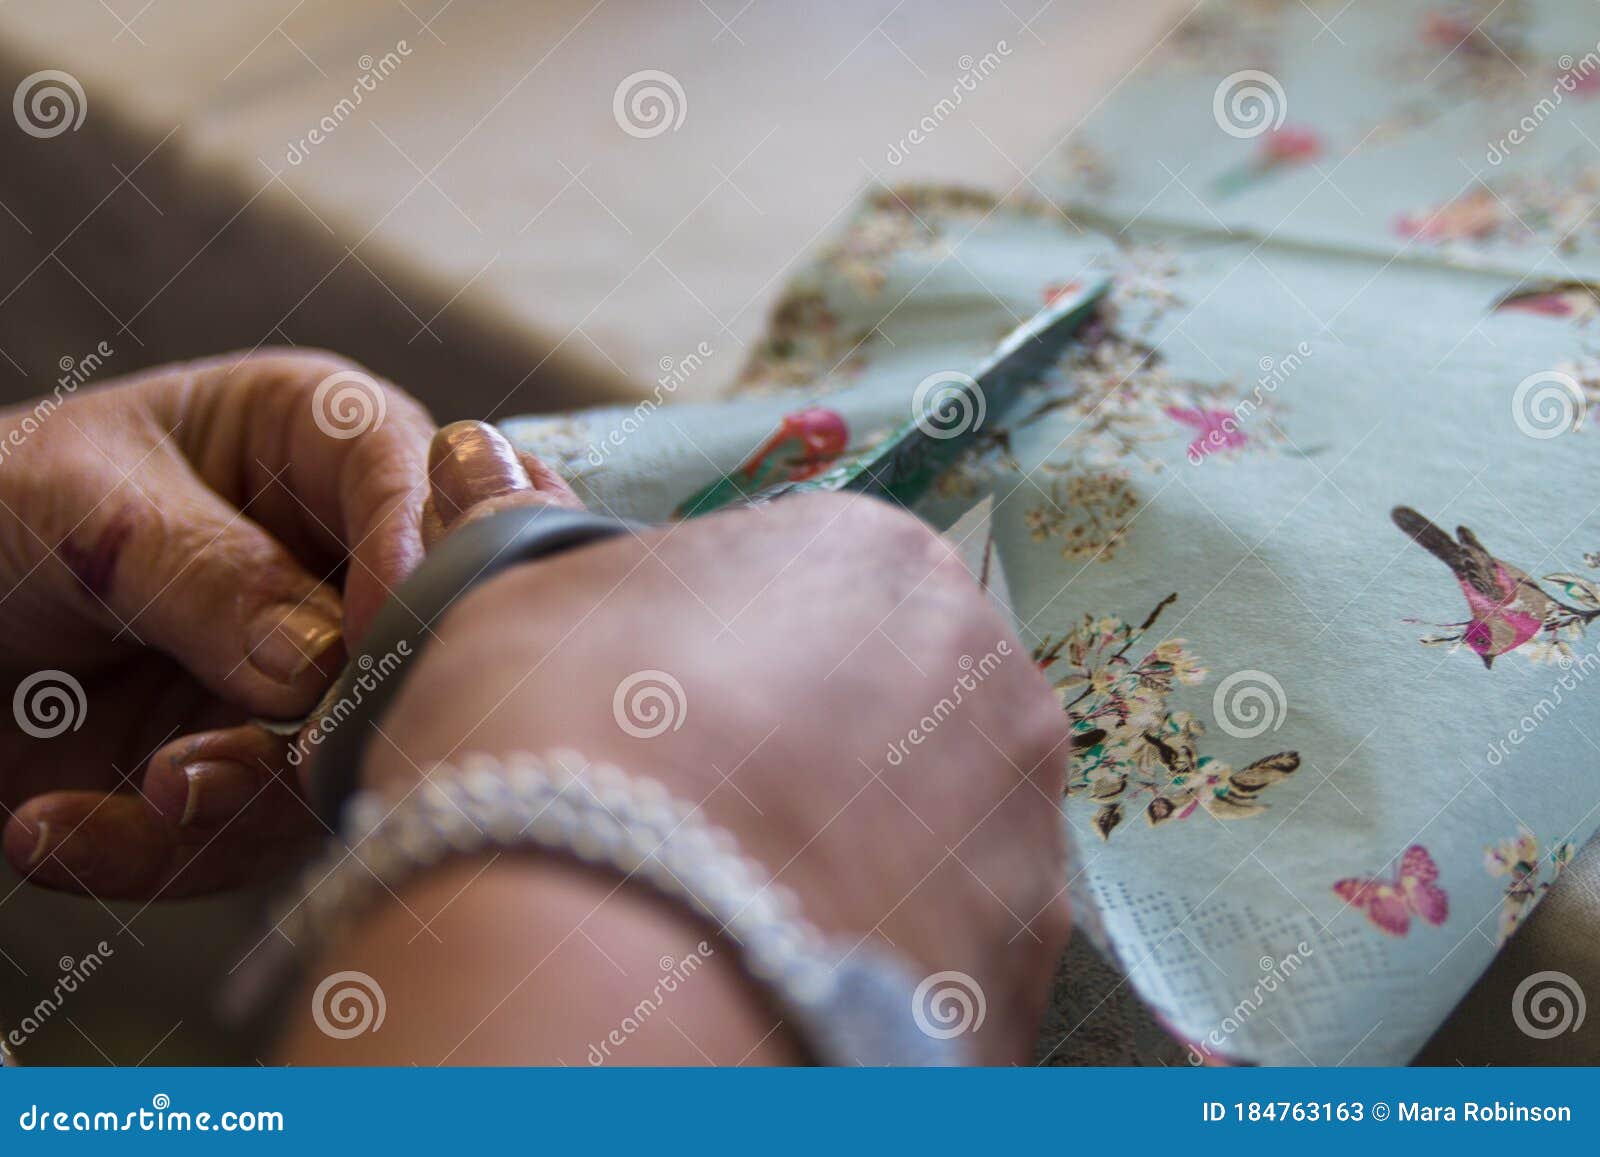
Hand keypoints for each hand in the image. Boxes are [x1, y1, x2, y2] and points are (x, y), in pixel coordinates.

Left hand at [0, 350, 438, 897]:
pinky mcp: (251, 767)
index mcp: (315, 443)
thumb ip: (206, 574)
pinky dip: (154, 853)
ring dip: (247, 797)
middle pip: (406, 639)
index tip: (370, 634)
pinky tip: (49, 831)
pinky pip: (241, 836)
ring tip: (153, 795)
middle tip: (280, 751)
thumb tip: (317, 665)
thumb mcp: (82, 507)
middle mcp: (337, 563)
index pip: (406, 474)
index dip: (409, 547)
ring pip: (338, 756)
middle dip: (340, 711)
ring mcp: (305, 676)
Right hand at [338, 488, 1071, 1063]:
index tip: (664, 725)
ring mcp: (1024, 833)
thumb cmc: (563, 755)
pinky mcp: (1025, 971)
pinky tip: (789, 979)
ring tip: (742, 914)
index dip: (723, 659)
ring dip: (854, 854)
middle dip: (811, 748)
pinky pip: (939, 943)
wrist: (624, 991)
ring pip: (928, 828)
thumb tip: (490, 473)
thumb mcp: (519, 609)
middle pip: (890, 702)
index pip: (810, 589)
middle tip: (701, 821)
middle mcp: (991, 680)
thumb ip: (552, 550)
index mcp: (880, 557)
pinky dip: (876, 957)